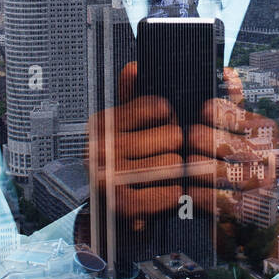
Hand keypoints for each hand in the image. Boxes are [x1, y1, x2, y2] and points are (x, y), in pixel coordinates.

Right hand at [83, 61, 183, 238]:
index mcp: (103, 123)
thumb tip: (135, 67)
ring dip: (178, 173)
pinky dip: (174, 195)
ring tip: (164, 176)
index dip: (170, 118)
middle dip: (177, 147)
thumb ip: (132, 94)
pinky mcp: (123, 205)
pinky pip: (171, 192)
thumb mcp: (124, 125)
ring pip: (175, 164)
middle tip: (165, 156)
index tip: (162, 127)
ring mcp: (109, 176)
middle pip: (173, 136)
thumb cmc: (123, 161)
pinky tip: (164, 193)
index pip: (161, 106)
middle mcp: (101, 147)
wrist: (106, 212)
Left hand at [183, 67, 278, 212]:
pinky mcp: (248, 210)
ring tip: (186, 169)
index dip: (200, 117)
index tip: (199, 122)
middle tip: (188, 149)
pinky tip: (190, 191)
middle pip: (207, 139)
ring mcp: (260, 184)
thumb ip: (226, 101)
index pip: (218, 109)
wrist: (249, 220)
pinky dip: (193, 195)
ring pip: (204, 168)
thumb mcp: (231, 131)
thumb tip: (226, 71)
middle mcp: (268, 154)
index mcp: (264, 129)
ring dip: (189, 170)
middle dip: (190, 145)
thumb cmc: (231, 165)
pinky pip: (207, 197)